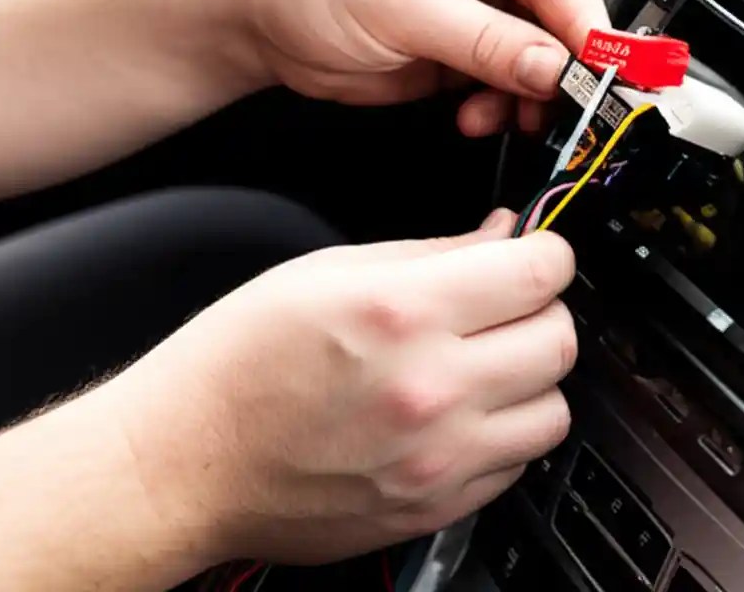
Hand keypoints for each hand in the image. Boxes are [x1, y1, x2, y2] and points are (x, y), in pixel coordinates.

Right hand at [100, 210, 577, 563]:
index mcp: (400, 312)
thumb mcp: (323, 272)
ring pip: (554, 410)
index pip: (540, 270)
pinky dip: (503, 435)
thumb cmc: (234, 364)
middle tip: (506, 308)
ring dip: (531, 381)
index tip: (537, 253)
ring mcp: (437, 457)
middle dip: (542, 312)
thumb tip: (502, 236)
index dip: (546, 252)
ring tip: (486, 367)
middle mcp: (430, 388)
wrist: (183, 464)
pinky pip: (517, 464)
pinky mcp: (435, 507)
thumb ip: (431, 252)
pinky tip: (460, 416)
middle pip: (560, 340)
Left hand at [224, 0, 609, 135]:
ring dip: (524, 96)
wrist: (249, 18)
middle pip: (552, 20)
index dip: (587, 27)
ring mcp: (467, 8)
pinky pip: (498, 83)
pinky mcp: (451, 50)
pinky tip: (475, 117)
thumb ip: (488, 42)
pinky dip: (497, 106)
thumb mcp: (406, 6)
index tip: (606, 73)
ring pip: (530, 59)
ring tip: (503, 116)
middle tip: (565, 110)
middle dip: (558, 69)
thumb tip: (554, 67)